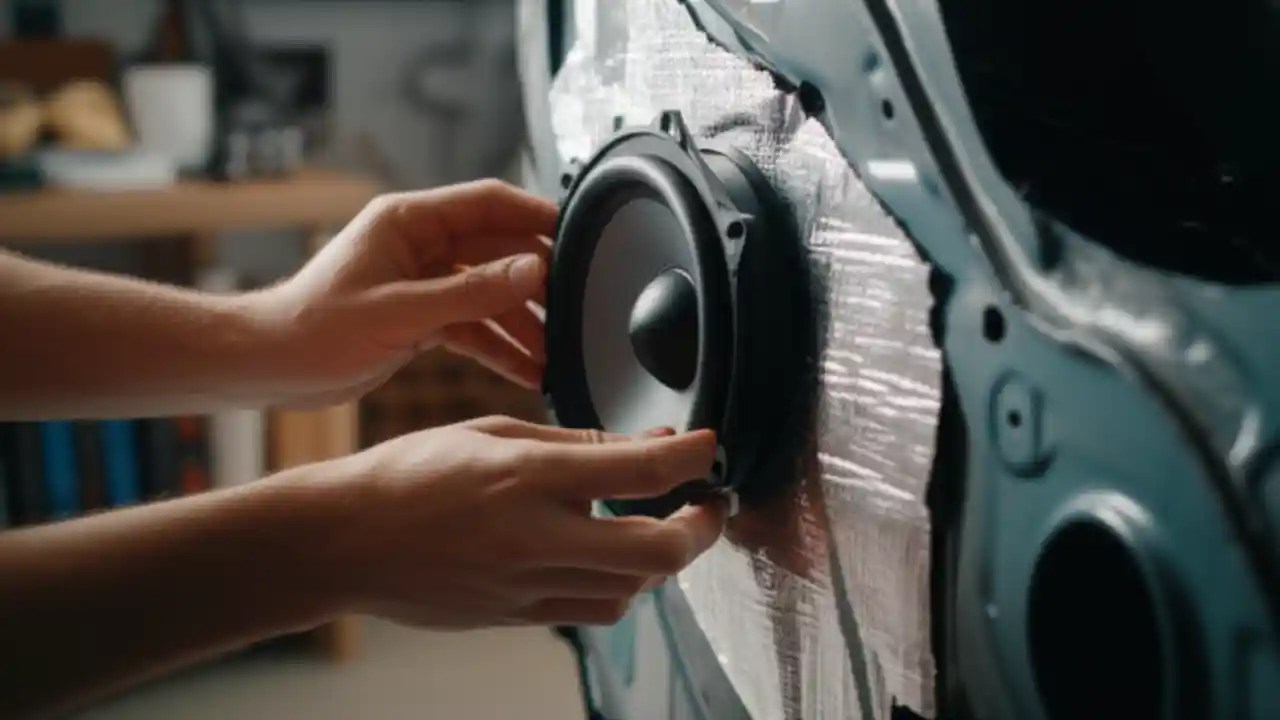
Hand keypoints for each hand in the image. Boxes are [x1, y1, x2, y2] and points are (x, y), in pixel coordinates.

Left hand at [254, 179, 555, 407]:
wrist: (271, 367)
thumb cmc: (314, 329)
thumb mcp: (399, 312)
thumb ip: (471, 292)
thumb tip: (533, 271)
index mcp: (409, 221)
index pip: (488, 203)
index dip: (535, 215)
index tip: (578, 234)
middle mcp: (421, 245)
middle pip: (498, 251)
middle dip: (537, 284)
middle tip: (574, 311)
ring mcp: (424, 282)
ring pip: (490, 295)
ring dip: (522, 325)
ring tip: (555, 357)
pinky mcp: (422, 317)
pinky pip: (474, 326)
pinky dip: (499, 348)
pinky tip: (527, 371)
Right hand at [329, 416, 725, 628]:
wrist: (343, 541)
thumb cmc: (407, 476)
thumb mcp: (489, 432)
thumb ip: (569, 443)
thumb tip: (638, 447)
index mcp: (525, 477)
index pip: (638, 473)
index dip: (692, 458)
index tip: (709, 446)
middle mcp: (534, 537)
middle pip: (656, 551)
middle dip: (702, 528)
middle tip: (710, 505)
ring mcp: (525, 585)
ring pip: (631, 589)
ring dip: (661, 560)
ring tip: (659, 528)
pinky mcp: (517, 615)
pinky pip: (594, 611)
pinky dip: (621, 586)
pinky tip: (612, 558)